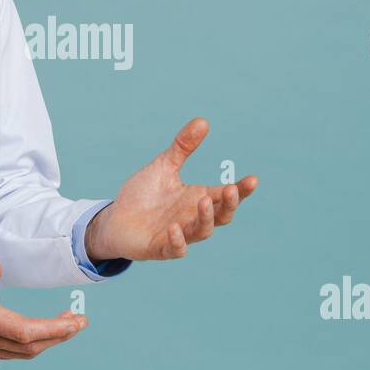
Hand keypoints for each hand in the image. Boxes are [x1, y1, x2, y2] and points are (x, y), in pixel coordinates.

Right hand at [0, 255, 87, 360]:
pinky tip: (44, 331)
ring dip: (49, 341)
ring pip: (23, 352)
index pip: (24, 331)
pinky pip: (13, 352)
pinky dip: (34, 343)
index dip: (54, 329)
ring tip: (69, 324)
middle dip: (59, 335)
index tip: (76, 321)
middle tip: (80, 321)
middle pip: (29, 346)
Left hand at [87, 117, 257, 261]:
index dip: (241, 190)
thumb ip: (182, 147)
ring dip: (205, 218)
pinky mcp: (160, 248)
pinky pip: (175, 249)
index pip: (225, 195)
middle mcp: (193, 217)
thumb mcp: (164, 166)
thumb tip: (203, 121)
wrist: (116, 218)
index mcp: (198, 198)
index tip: (253, 179)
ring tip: (202, 201)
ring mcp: (179, 234)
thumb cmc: (143, 194)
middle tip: (232, 190)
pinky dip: (177, 240)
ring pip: (202, 232)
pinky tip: (173, 227)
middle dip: (230, 204)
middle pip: (222, 216)